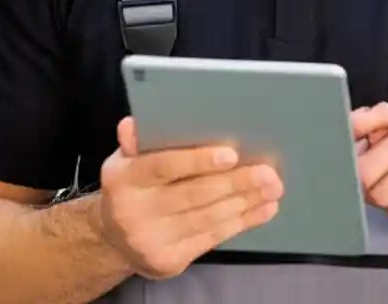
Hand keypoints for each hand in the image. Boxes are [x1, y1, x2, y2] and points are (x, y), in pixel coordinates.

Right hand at [96, 117, 283, 279]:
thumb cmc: (132, 189)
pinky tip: (261, 210)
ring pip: (207, 218)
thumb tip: (133, 124)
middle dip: (235, 183)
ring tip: (272, 189)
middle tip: (268, 173)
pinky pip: (212, 239)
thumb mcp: (125, 161)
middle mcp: (133, 211)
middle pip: (193, 194)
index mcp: (123, 179)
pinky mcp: (168, 262)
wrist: (115, 241)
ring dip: (245, 203)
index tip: (231, 155)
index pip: (163, 166)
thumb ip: (136, 142)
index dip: (198, 160)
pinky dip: (241, 223)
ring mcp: (151, 240)